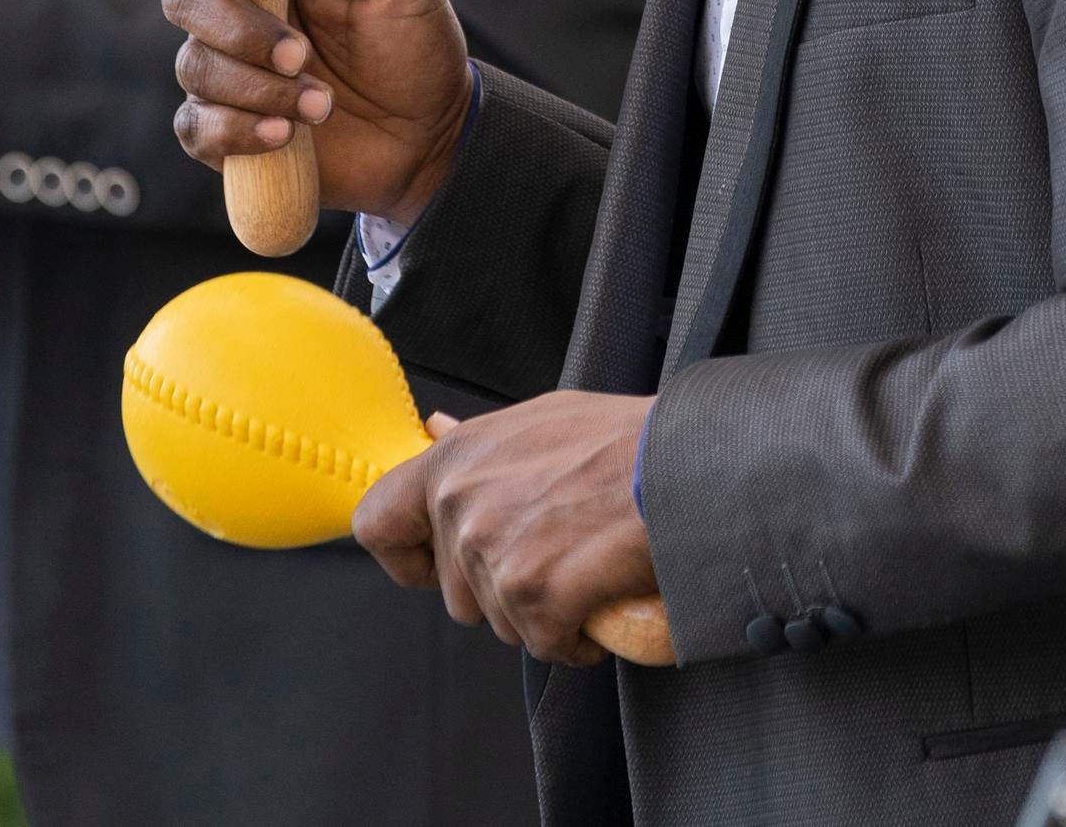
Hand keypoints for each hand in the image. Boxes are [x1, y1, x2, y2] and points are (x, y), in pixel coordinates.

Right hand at [162, 0, 470, 226]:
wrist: (429, 134)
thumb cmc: (415, 46)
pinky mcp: (227, 127)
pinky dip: (238, 130)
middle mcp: (243, 7)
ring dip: (259, 88)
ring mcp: (229, 68)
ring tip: (322, 104)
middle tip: (300, 54)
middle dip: (234, 26)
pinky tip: (285, 134)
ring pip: (195, 65)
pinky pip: (196, 126)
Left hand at [355, 390, 655, 666]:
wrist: (687, 464)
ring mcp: (495, 553)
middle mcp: (462, 505)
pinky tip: (602, 603)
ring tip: (587, 571)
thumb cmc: (625, 440)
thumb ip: (480, 441)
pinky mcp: (535, 596)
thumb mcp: (540, 420)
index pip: (377, 523)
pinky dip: (576, 639)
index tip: (438, 566)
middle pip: (456, 593)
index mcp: (455, 460)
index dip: (406, 557)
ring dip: (543, 614)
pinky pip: (544, 645)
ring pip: (501, 622)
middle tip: (557, 558)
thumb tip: (434, 429)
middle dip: (504, 591)